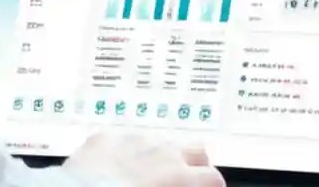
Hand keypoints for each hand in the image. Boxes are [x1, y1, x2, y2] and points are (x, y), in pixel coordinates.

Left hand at [63, 131, 225, 186]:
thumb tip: (180, 186)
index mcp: (179, 175)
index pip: (213, 177)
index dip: (213, 186)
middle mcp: (162, 150)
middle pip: (196, 149)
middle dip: (196, 164)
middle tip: (186, 179)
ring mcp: (132, 138)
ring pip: (159, 141)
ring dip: (159, 155)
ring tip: (145, 175)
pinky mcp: (105, 137)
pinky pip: (123, 140)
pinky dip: (125, 151)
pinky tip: (114, 168)